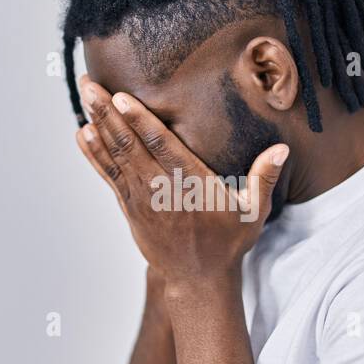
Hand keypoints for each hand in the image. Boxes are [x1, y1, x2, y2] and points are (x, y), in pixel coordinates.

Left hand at [74, 75, 287, 286]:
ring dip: (97, 125)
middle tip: (88, 84)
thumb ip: (264, 178)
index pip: (161, 146)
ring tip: (84, 96)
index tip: (120, 97)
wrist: (197, 279)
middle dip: (106, 113)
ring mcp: (141, 198)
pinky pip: (109, 175)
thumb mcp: (253, 212)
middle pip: (130, 144)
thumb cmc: (228, 243)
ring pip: (116, 156)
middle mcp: (160, 189)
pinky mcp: (130, 207)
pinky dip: (95, 154)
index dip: (139, 121)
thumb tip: (281, 149)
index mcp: (190, 184)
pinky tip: (82, 133)